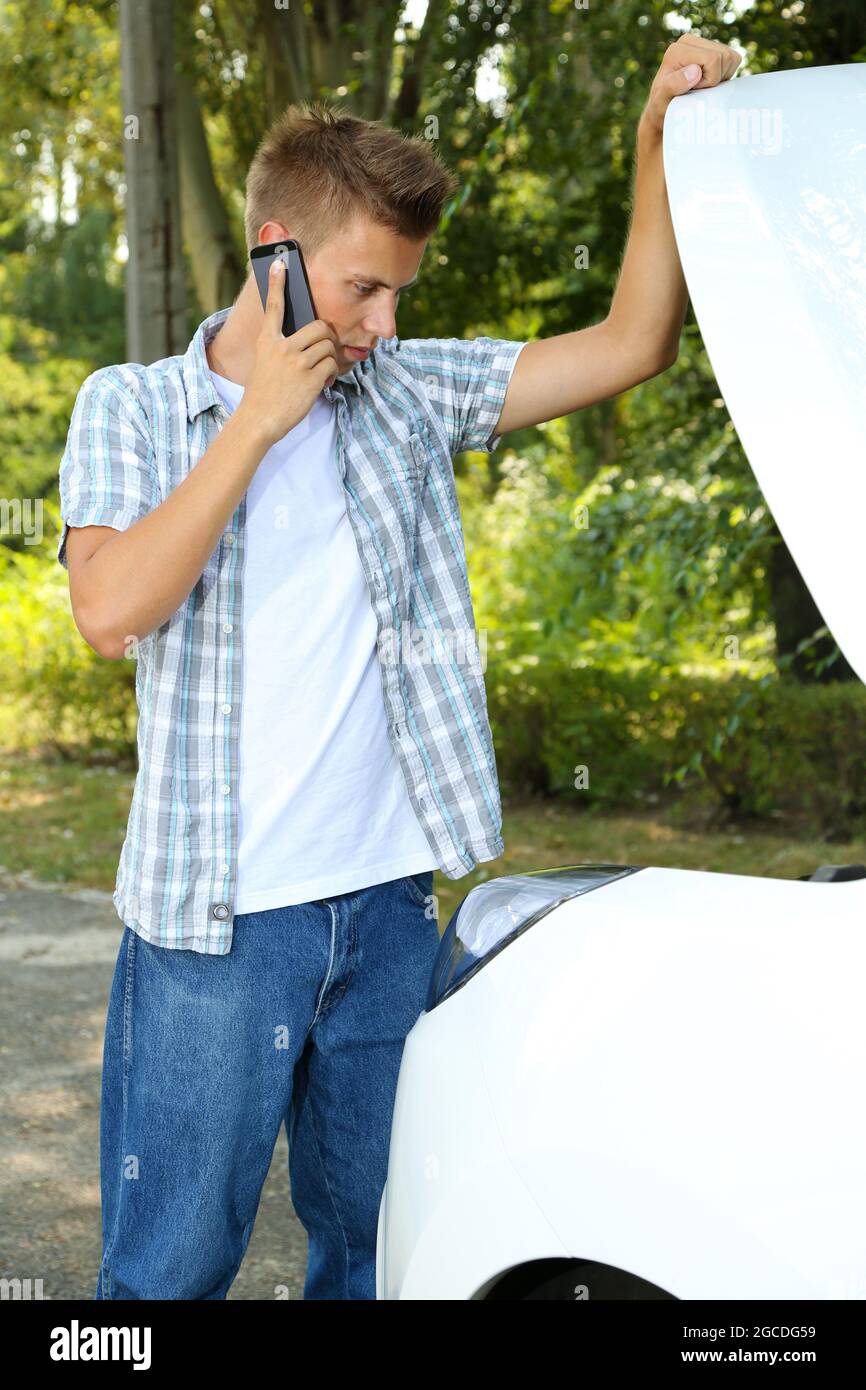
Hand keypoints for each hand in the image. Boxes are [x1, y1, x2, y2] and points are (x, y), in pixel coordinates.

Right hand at [236, 259, 338, 450]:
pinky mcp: (310, 378)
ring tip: (318, 373)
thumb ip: (281, 348)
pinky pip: (331, 366)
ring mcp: (296, 362)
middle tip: (324, 350)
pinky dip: (330, 376)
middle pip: (320, 327)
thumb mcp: (265, 363)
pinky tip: (319, 385)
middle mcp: (281, 347)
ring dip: (329, 359)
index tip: (281, 263)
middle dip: (327, 338)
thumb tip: (309, 340)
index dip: (277, 283)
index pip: (274, 306)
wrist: (258, 420)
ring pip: (328, 347)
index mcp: (267, 341)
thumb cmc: (263, 393)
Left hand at [640, 34, 741, 138]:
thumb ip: (674, 85)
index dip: (709, 80)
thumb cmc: (663, 107)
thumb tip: (695, 70)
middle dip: (716, 79)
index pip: (713, 59)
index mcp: (678, 49)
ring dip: (721, 77)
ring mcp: (701, 44)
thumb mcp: (662, 101)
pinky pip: (734, 59)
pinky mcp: (712, 49)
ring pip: (731, 57)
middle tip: (698, 90)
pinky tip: (710, 82)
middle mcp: (689, 41)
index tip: (692, 90)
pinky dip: (726, 74)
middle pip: (724, 56)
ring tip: (703, 87)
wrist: (665, 110)